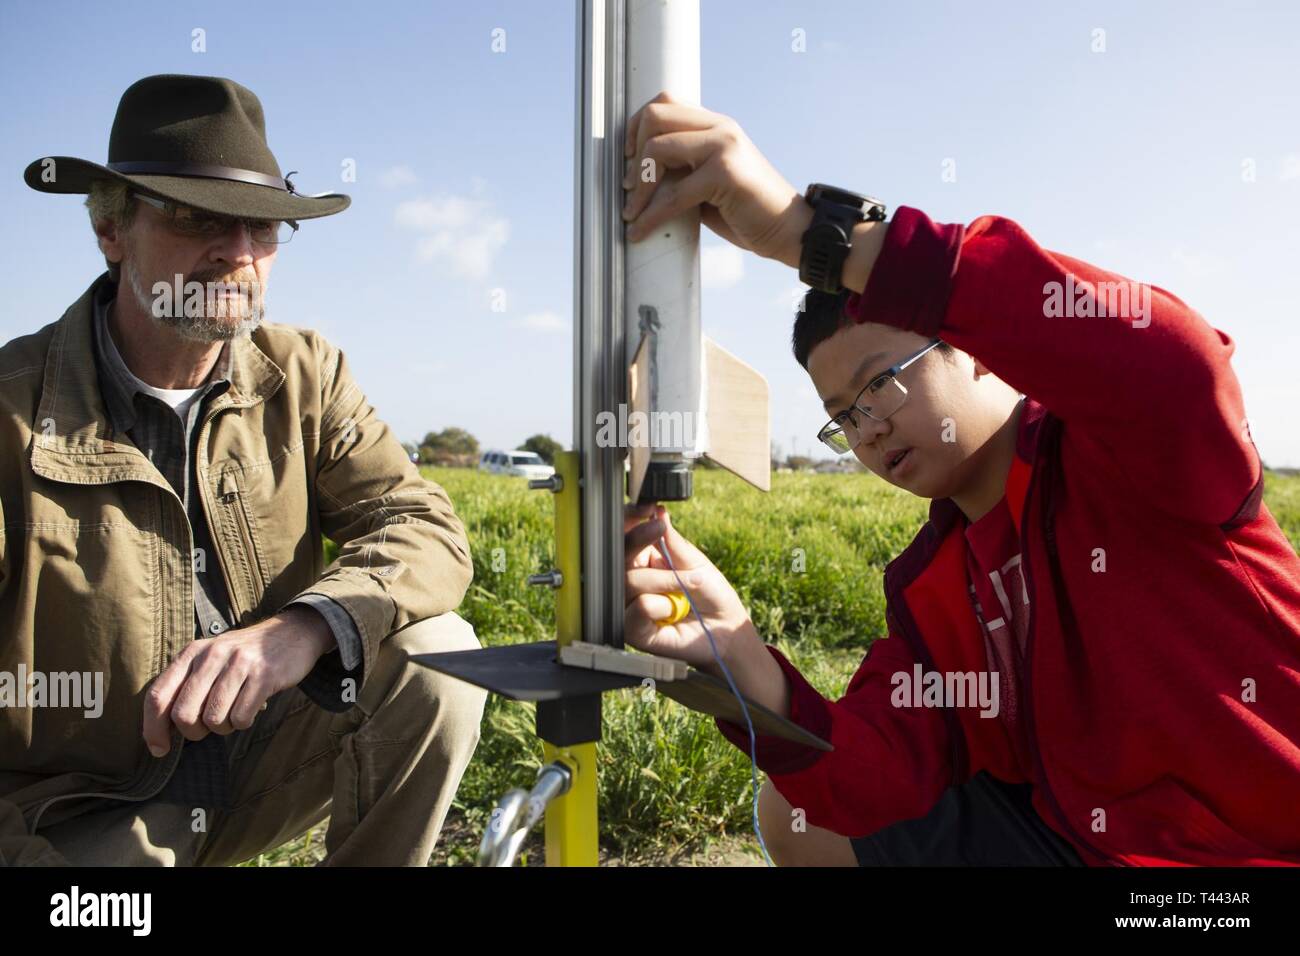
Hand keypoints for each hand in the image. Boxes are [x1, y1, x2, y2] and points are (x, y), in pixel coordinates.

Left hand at [142, 607, 334, 756]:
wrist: (292, 633)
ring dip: (223, 728)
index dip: (153, 729)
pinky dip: (244, 722)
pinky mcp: (264, 675)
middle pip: (183, 714)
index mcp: (191, 653)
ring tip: (233, 714)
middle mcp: (212, 655)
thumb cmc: (244, 657)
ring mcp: (238, 664)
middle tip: (207, 729)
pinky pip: (242, 717)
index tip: (160, 749)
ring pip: (214, 720)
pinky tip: (250, 709)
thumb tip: (161, 731)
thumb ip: (185, 687)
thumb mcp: (210, 660)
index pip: (157, 696)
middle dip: (194, 733)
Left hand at [622, 92, 809, 266]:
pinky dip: (651, 215)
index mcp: (716, 125)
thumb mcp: (708, 184)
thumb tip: (637, 178)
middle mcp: (720, 127)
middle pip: (655, 116)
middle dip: (632, 154)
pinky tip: (641, 230)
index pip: (664, 103)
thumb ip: (682, 170)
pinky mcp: (725, 172)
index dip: (635, 127)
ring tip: (632, 212)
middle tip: (628, 186)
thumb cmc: (747, 212)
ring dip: (638, 187)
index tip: (626, 158)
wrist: (788, 231)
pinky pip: (673, 193)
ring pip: (657, 149)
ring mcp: (724, 145)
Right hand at [624, 503, 756, 670]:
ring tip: (685, 591)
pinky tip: (672, 614)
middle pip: (619, 554)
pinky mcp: (632, 629)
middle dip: (643, 542)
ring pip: (630, 581)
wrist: (724, 630)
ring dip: (665, 582)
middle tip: (664, 538)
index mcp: (643, 559)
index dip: (630, 519)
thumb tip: (657, 513)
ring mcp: (628, 605)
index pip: (624, 535)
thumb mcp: (694, 562)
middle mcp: (630, 580)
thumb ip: (671, 540)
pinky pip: (638, 607)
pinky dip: (661, 607)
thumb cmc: (710, 594)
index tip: (645, 509)